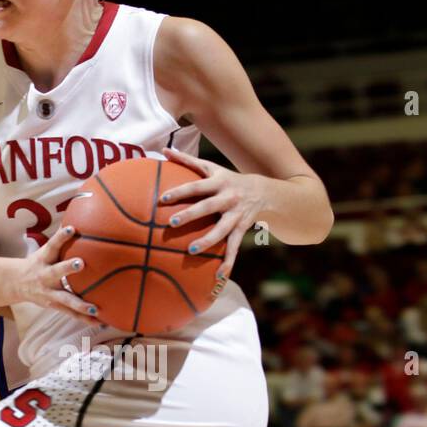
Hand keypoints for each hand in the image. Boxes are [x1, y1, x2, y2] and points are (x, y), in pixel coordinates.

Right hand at [11, 225, 101, 322]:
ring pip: (65, 299)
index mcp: (44, 259)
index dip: (61, 236)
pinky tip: (101, 321)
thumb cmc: (38, 263)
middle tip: (81, 263)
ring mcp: (49, 293)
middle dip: (68, 268)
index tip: (71, 228)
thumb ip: (62, 241)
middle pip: (56, 271)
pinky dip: (85, 318)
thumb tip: (82, 220)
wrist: (16, 283)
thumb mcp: (46, 251)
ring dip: (79, 304)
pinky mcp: (54, 305)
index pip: (52, 244)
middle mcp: (45, 276)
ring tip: (95, 309)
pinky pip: (71, 313)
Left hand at [158, 146, 267, 282]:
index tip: (163, 198)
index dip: (180, 191)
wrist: (263, 190)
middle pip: (208, 206)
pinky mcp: (242, 229)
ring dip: (208, 240)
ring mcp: (236, 215)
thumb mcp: (211, 167)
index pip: (196, 186)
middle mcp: (228, 198)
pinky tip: (218, 276)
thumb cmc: (228, 179)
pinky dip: (228, 262)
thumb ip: (187, 160)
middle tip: (172, 223)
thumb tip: (164, 150)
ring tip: (191, 250)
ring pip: (222, 230)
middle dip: (191, 214)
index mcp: (218, 182)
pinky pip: (234, 247)